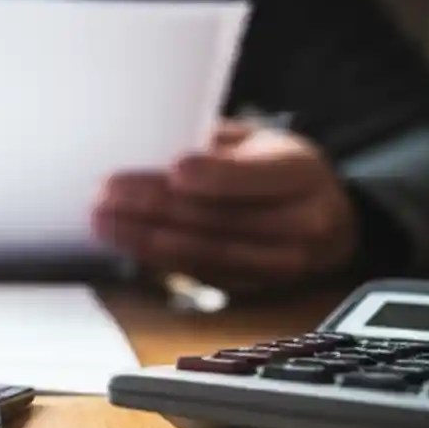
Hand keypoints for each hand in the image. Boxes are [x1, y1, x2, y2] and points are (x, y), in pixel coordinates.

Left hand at [94, 122, 357, 292]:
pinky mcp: (251, 286)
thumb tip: (157, 141)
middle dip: (160, 207)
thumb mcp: (261, 141)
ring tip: (104, 221)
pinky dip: (156, 258)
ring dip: (146, 238)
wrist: (324, 220)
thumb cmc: (278, 170)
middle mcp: (301, 224)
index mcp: (302, 173)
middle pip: (222, 218)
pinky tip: (123, 241)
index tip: (175, 168)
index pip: (259, 177)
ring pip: (206, 252)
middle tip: (111, 192)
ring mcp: (278, 263)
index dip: (216, 176)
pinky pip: (198, 273)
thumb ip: (219, 144)